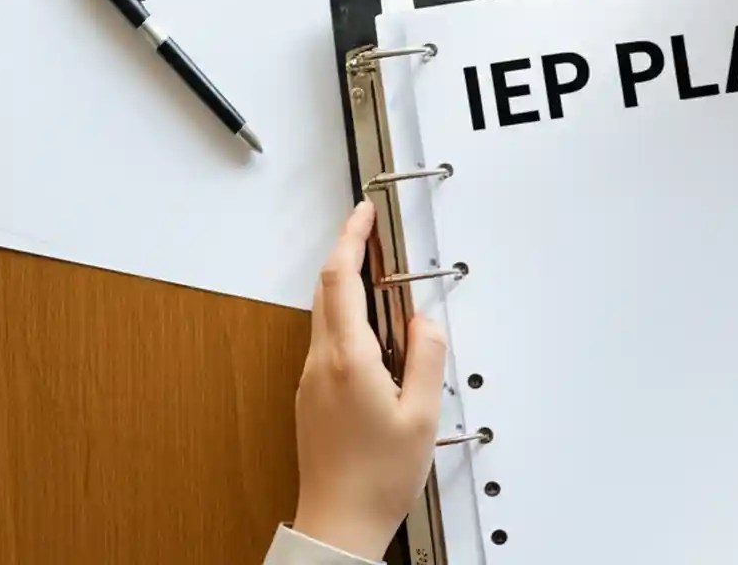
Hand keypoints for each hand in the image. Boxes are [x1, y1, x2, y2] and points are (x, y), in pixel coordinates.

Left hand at [291, 201, 447, 560]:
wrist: (339, 523)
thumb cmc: (378, 479)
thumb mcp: (422, 414)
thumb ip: (427, 357)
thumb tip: (426, 322)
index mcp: (349, 360)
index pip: (342, 279)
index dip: (351, 238)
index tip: (363, 214)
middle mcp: (321, 364)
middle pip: (326, 290)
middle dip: (346, 254)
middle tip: (370, 234)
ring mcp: (310, 381)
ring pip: (324, 316)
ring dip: (347, 288)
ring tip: (380, 283)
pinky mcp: (310, 397)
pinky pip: (326, 342)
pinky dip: (346, 321)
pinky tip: (374, 336)